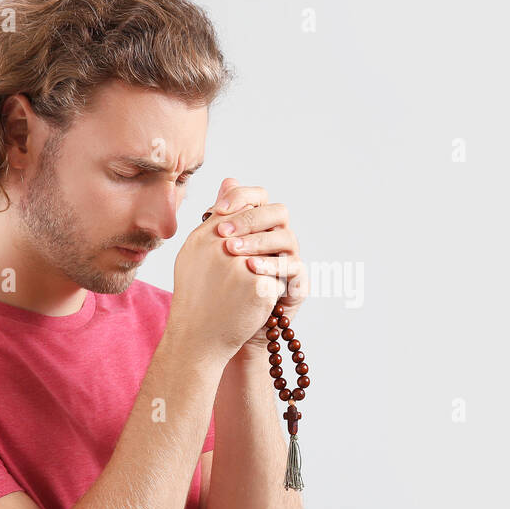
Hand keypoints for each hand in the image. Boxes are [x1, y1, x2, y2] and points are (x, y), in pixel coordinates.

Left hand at [202, 177, 307, 355]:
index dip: (241, 197)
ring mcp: (290, 259)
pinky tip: (250, 268)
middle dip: (250, 219)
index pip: (259, 198)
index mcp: (259, 225)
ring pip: (287, 238)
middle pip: (277, 212)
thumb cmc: (218, 286)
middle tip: (223, 231)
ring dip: (260, 241)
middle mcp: (278, 238)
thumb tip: (226, 180)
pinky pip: (293, 268)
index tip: (216, 208)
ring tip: (232, 250)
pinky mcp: (297, 283)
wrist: (223, 327)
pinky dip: (272, 266)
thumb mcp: (212, 249)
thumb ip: (219, 217)